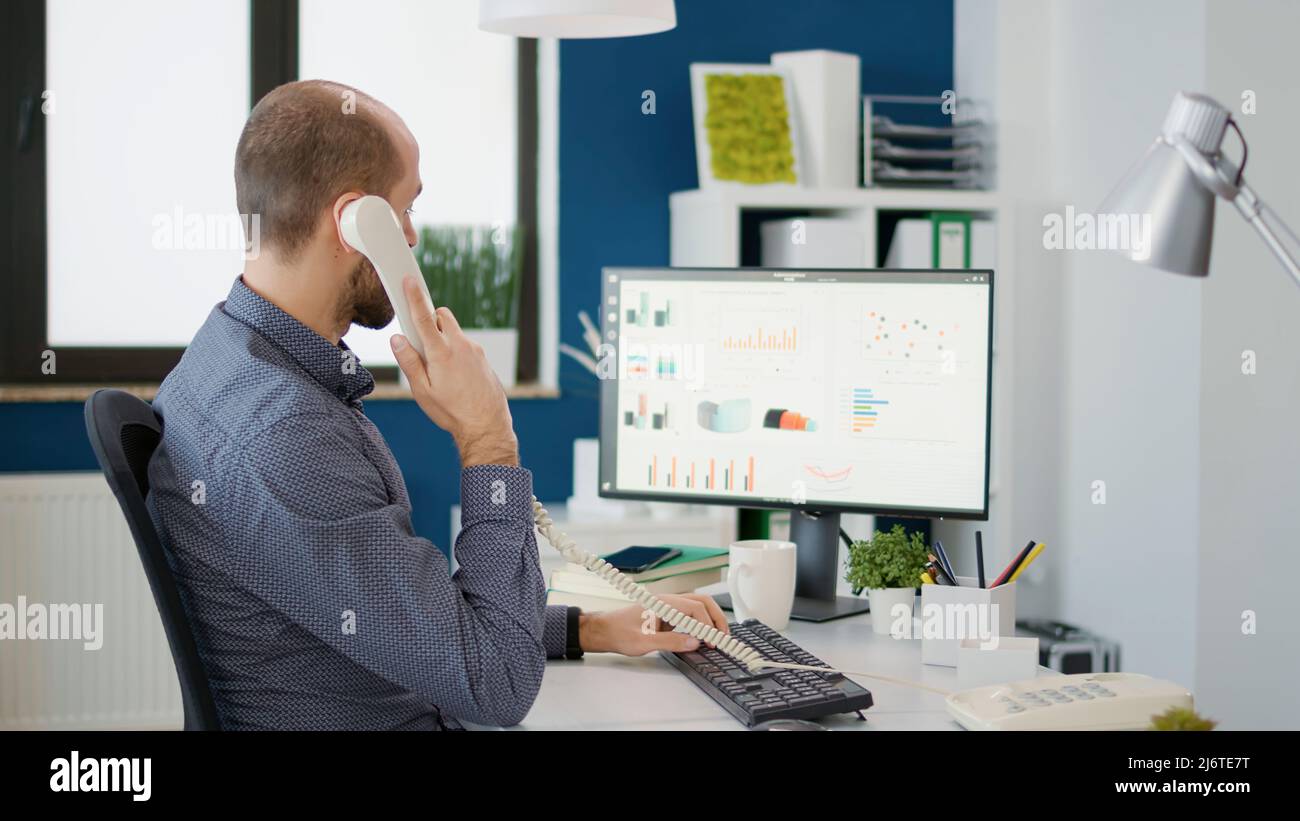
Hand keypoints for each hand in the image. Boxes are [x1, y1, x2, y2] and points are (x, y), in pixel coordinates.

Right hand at [390, 276, 517, 466]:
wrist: (487, 426)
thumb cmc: (452, 412)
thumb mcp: (422, 391)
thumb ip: (409, 362)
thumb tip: (397, 339)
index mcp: (441, 352)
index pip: (423, 316)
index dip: (414, 296)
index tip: (408, 280)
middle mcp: (460, 345)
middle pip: (442, 315)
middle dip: (430, 320)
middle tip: (422, 342)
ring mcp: (474, 350)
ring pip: (454, 331)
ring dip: (443, 338)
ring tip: (439, 367)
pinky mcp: (483, 357)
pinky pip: (465, 345)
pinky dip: (456, 351)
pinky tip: (455, 375)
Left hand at [578, 594, 729, 654]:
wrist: (603, 630)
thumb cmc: (618, 633)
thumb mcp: (644, 642)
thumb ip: (671, 641)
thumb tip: (694, 642)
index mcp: (663, 603)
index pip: (695, 608)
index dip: (708, 624)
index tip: (713, 641)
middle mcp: (668, 601)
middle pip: (701, 602)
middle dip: (716, 618)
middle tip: (724, 637)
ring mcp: (667, 607)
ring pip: (697, 606)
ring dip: (710, 619)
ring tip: (718, 637)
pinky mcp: (666, 615)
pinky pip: (689, 615)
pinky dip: (700, 624)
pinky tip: (702, 637)